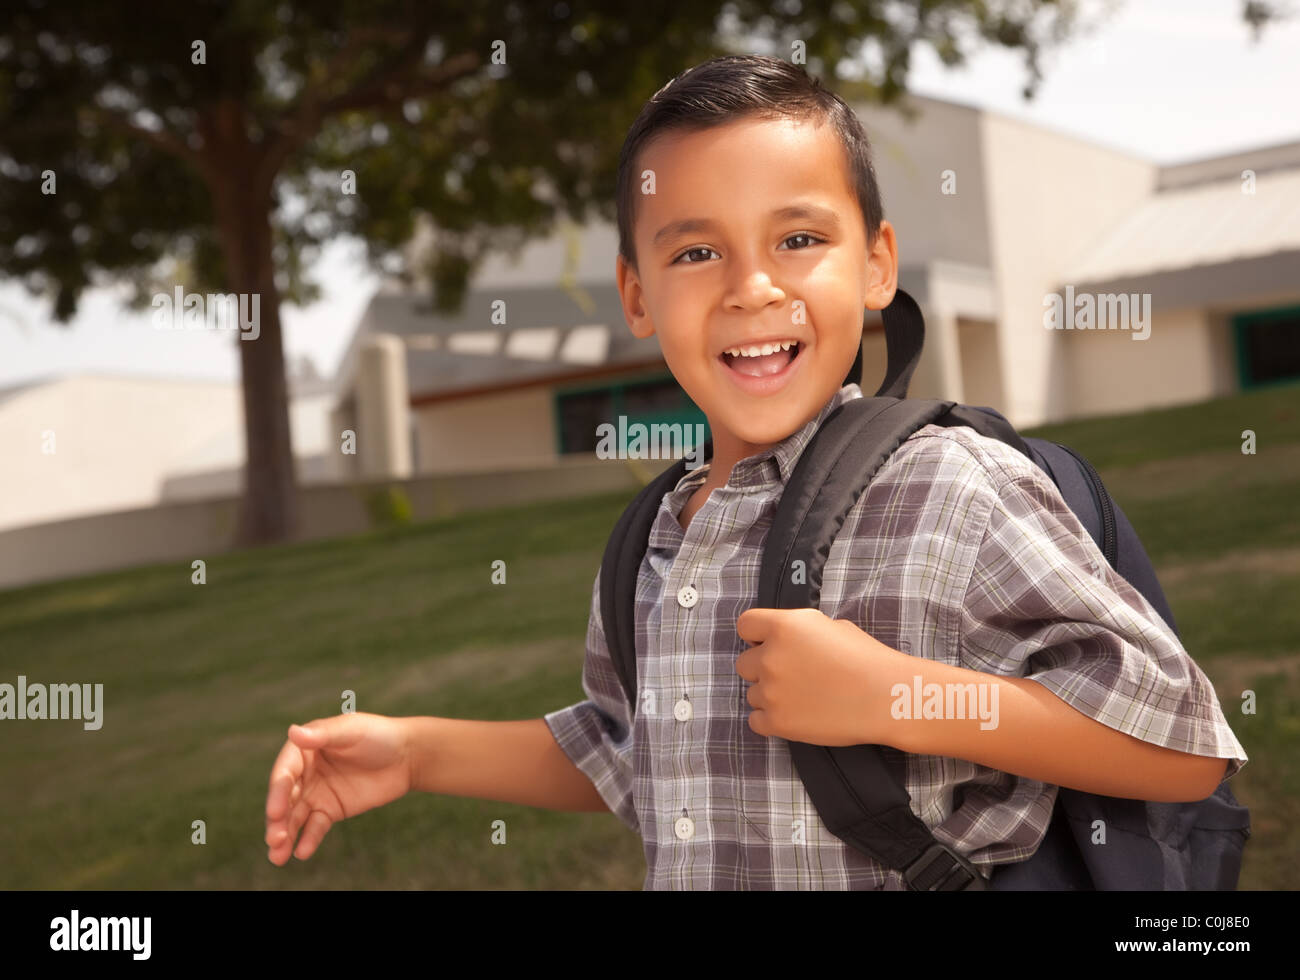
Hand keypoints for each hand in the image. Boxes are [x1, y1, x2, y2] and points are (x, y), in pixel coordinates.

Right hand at [264, 712, 412, 864]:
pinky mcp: (330, 810)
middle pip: (286, 799)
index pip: (285, 773)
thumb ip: (324, 735)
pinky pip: (315, 827)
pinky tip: (303, 852)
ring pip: (295, 817)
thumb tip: (292, 732)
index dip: (278, 793)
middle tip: (274, 839)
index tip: (276, 812)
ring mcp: (316, 793)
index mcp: (304, 749)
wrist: (407, 756)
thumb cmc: (378, 734)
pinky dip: (308, 840)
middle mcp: (304, 772)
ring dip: (285, 835)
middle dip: (277, 820)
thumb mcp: (352, 731)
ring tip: (278, 857)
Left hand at [735, 607, 903, 746]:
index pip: (746, 624)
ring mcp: (771, 691)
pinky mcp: (777, 722)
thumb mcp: (833, 627)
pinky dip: (771, 720)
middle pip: (744, 663)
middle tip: (792, 676)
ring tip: (803, 698)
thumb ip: (800, 631)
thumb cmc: (867, 659)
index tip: (767, 644)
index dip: (756, 635)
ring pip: (752, 694)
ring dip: (770, 696)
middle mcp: (771, 657)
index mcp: (784, 627)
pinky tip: (795, 715)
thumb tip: (788, 640)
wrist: (886, 697)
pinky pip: (755, 720)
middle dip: (762, 668)